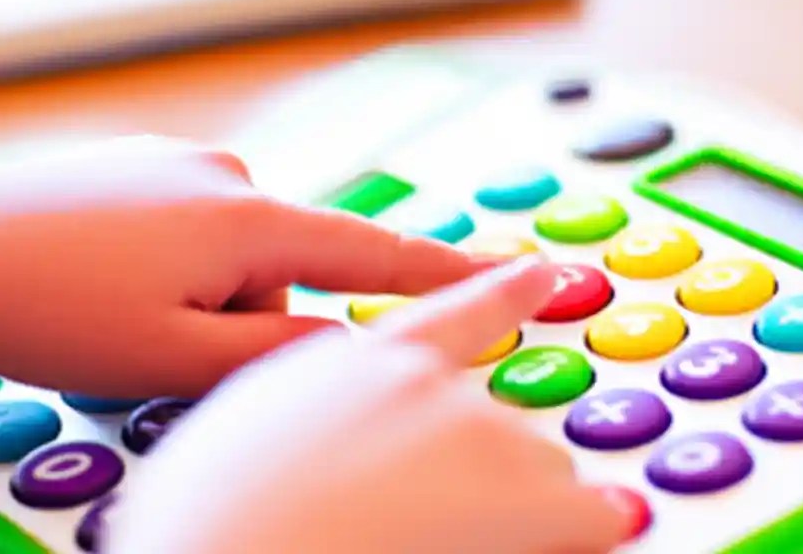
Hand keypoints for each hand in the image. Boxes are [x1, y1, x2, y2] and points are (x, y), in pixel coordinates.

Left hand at [0, 135, 490, 397]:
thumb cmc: (39, 302)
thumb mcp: (169, 359)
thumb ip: (279, 354)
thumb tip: (349, 344)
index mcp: (250, 222)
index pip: (378, 253)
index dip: (454, 268)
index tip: (520, 267)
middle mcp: (230, 176)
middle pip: (286, 272)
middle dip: (243, 319)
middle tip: (157, 346)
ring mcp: (185, 163)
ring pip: (234, 255)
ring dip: (198, 296)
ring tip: (113, 312)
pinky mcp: (146, 165)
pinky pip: (192, 229)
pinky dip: (167, 265)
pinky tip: (103, 278)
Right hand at [105, 256, 629, 553]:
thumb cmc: (210, 524)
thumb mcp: (244, 433)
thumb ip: (313, 407)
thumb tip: (338, 427)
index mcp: (360, 364)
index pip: (451, 311)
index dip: (506, 291)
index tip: (544, 276)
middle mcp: (432, 385)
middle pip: (496, 425)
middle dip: (478, 476)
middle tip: (416, 527)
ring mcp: (484, 436)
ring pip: (540, 476)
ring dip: (512, 515)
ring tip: (428, 549)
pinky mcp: (528, 499)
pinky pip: (592, 518)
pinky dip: (573, 538)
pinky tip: (531, 551)